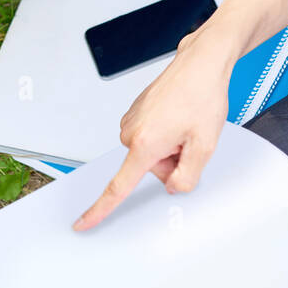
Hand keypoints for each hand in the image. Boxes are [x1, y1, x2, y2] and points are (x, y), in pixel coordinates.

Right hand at [73, 21, 235, 230]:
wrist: (200, 64)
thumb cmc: (202, 96)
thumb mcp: (205, 146)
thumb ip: (187, 178)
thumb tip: (173, 187)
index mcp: (144, 144)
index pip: (118, 187)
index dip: (99, 210)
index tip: (83, 223)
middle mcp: (131, 132)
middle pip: (149, 169)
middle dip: (172, 160)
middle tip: (189, 137)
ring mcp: (132, 120)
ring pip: (151, 153)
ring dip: (171, 145)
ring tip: (185, 122)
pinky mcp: (135, 113)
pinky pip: (151, 137)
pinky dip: (167, 133)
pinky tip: (179, 116)